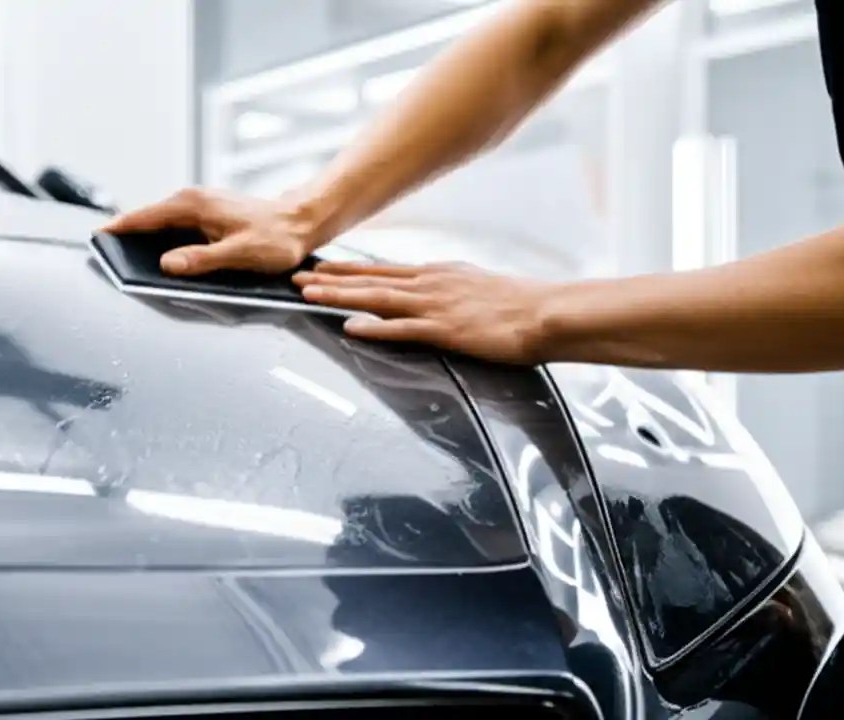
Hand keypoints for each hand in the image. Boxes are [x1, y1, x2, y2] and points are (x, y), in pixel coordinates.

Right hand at [101, 188, 326, 275]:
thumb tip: (167, 264)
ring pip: (159, 223)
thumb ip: (202, 259)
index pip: (144, 216)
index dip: (118, 228)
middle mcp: (191, 200)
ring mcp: (198, 206)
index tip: (96, 238)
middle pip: (147, 219)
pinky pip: (173, 227)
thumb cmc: (275, 239)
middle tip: (105, 256)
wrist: (301, 222)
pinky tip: (157, 257)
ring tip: (123, 258)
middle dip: (125, 235)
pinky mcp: (205, 215)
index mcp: (193, 205)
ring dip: (142, 239)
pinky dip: (160, 239)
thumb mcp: (240, 253)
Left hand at [293, 261, 552, 364]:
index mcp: (438, 273)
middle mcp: (431, 284)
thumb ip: (449, 289)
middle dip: (331, 280)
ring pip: (378, 299)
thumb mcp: (477, 286)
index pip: (383, 269)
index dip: (348, 269)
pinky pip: (403, 329)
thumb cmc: (520, 305)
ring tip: (309, 296)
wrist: (547, 313)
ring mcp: (437, 306)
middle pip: (371, 281)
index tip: (321, 268)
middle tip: (297, 279)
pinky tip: (350, 327)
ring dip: (340, 297)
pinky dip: (374, 327)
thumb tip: (431, 296)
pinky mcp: (447, 330)